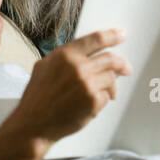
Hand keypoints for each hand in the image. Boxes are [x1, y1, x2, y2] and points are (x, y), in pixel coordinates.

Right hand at [15, 27, 132, 144]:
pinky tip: (92, 103)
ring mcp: (87, 85)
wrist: (33, 124)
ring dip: (112, 85)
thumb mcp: (43, 67)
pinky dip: (103, 99)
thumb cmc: (37, 98)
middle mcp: (78, 67)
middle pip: (111, 59)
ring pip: (112, 78)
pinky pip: (107, 96)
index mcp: (65, 55)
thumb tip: (84, 52)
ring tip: (108, 91)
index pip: (97, 39)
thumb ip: (64, 57)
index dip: (113, 36)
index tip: (121, 35)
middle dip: (122, 64)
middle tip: (126, 68)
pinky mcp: (93, 102)